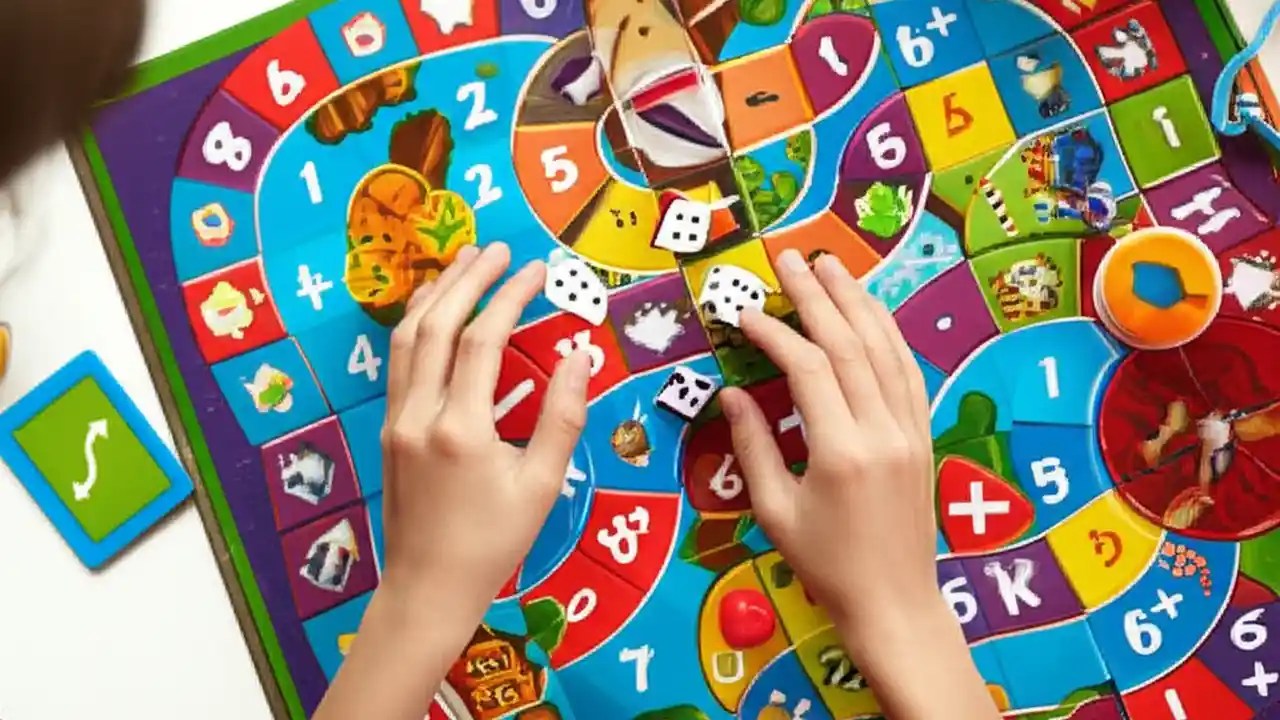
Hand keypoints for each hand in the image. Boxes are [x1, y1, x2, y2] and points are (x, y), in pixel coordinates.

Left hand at [379, 242, 590, 615]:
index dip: (511, 295)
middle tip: (498, 247)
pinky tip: (433, 310)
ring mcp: (396, 420)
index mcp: (460, 429)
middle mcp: (418, 415)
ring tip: (463, 261)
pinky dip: (416, 324)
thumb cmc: (493, 543)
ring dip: (435, 293)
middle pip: (436, 323)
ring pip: (407, 337)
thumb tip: (581, 356)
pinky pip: (398, 361)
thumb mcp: (542, 486)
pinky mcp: (388, 429)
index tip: (537, 268)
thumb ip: (563, 417)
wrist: (427, 587)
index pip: (483, 339)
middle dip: (468, 278)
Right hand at [719, 249, 939, 642]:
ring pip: (885, 349)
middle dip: (817, 297)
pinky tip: (870, 314)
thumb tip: (732, 394)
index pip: (807, 369)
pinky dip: (887, 335)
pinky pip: (907, 372)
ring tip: (830, 268)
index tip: (744, 312)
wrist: (895, 603)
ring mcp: (911, 431)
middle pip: (849, 344)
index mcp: (842, 453)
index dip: (774, 333)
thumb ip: (753, 447)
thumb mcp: (775, 512)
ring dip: (857, 303)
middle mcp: (883, 432)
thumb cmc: (827, 566)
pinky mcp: (923, 436)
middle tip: (790, 260)